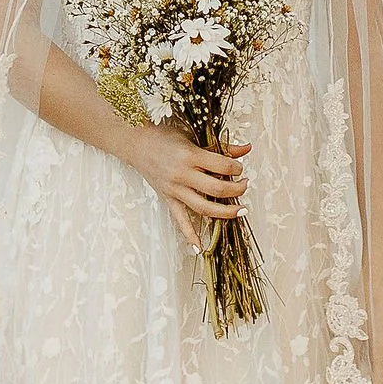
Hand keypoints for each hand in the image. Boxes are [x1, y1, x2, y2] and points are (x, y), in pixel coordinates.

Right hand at [129, 126, 250, 245]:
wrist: (136, 142)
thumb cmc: (163, 136)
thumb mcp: (193, 135)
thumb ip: (221, 145)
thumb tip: (246, 149)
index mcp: (190, 156)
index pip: (222, 166)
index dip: (237, 167)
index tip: (239, 167)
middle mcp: (182, 175)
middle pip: (217, 189)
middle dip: (237, 189)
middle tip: (244, 185)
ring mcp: (174, 190)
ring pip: (204, 208)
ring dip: (226, 212)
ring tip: (241, 210)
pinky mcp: (168, 199)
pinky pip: (180, 220)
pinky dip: (190, 236)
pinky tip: (199, 248)